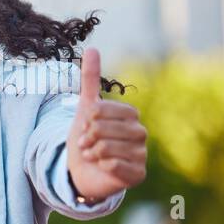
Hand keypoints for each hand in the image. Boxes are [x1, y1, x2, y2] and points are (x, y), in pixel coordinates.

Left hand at [65, 47, 146, 201]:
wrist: (82, 171)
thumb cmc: (86, 138)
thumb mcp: (85, 108)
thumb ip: (90, 80)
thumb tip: (92, 49)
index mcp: (130, 115)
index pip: (102, 110)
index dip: (87, 119)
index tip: (85, 127)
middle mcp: (140, 133)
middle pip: (103, 129)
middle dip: (87, 137)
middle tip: (86, 144)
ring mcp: (141, 154)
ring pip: (108, 148)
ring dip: (92, 152)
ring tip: (93, 155)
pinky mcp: (138, 175)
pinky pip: (115, 167)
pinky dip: (101, 167)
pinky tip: (103, 167)